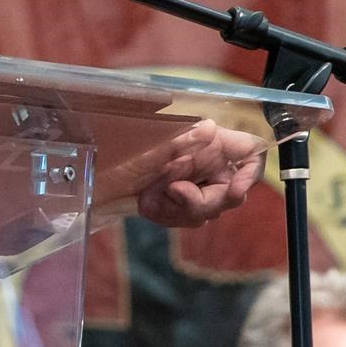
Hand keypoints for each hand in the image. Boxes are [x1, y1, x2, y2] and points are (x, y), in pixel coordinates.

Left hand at [122, 119, 265, 227]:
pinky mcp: (183, 203)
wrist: (94, 177)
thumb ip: (181, 141)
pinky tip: (148, 205)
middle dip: (198, 200)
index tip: (234, 190)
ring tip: (148, 199)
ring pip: (207, 211)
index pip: (250, 152)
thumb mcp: (149, 147)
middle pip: (230, 194)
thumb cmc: (120, 153)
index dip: (251, 171)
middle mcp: (207, 163)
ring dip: (177, 210)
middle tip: (170, 192)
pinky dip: (168, 215)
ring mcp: (197, 184)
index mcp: (207, 142)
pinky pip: (189, 219)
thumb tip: (210, 127)